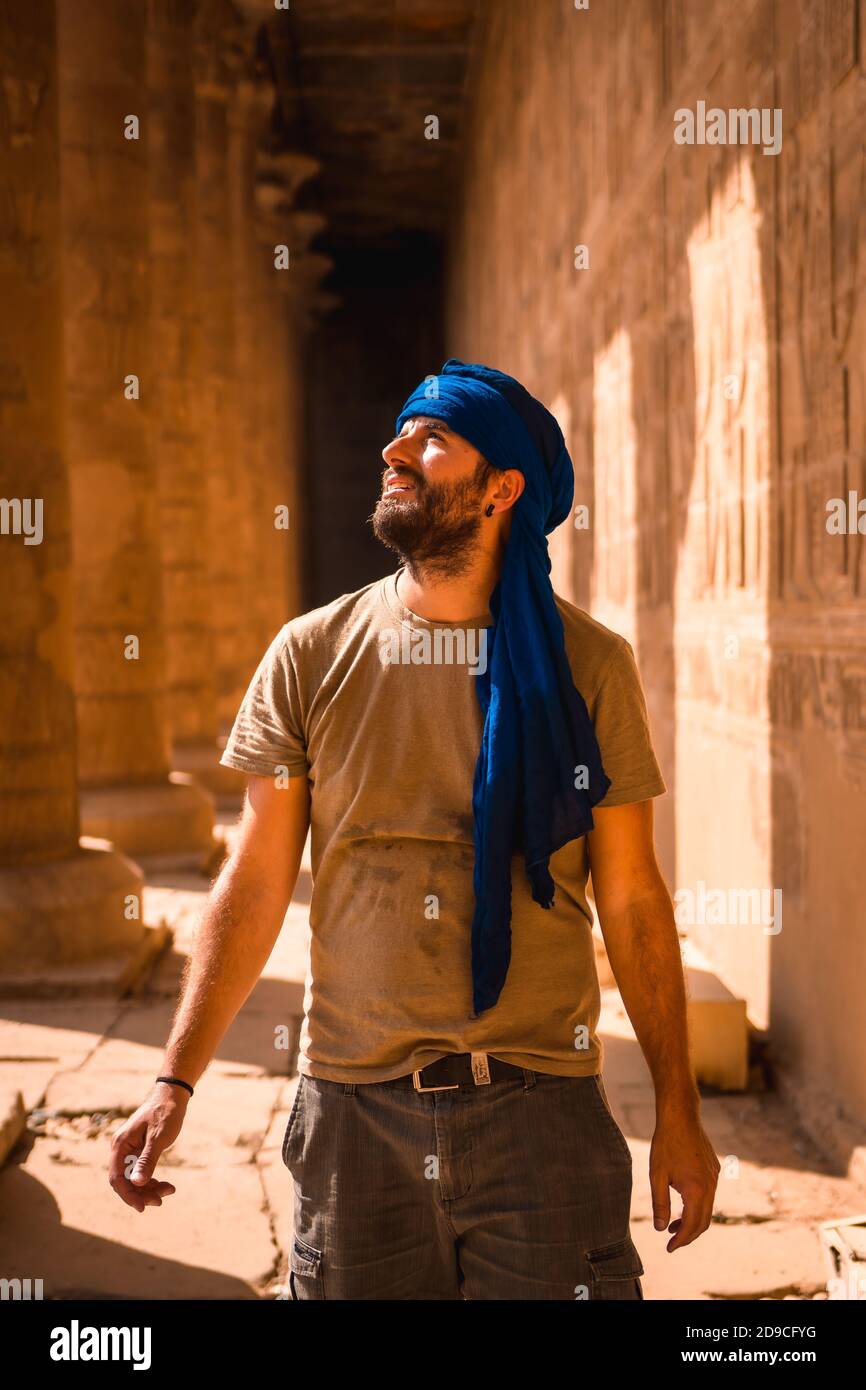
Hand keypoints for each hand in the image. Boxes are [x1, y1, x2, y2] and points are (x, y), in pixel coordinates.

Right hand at [109, 1083, 187, 1211]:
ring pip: (134, 1178)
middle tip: (161, 1200)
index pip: (117, 1178)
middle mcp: (121, 1149)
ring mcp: (129, 1150)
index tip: (142, 1207)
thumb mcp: (158, 1138)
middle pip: (125, 1181)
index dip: (128, 1195)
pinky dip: (152, 1179)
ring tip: (169, 1191)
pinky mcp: (139, 1151)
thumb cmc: (165, 1113)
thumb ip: (147, 1160)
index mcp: (120, 1145)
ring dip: (149, 1188)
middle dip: (142, 1193)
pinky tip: (166, 1184)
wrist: (172, 1095)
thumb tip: (136, 1184)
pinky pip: (141, 1171)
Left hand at [650, 1101, 719, 1251]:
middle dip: (688, 1235)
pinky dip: (697, 1205)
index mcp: (697, 1190)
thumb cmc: (666, 1144)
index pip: (692, 1226)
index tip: (669, 1248)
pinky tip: (683, 1202)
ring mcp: (714, 1177)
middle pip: (703, 1221)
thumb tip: (660, 1229)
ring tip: (673, 1224)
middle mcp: (711, 1186)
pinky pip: (709, 1194)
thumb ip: (660, 1204)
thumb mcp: (657, 1176)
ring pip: (707, 1208)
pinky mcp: (713, 1169)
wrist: (680, 1116)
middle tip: (671, 1241)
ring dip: (692, 1220)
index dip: (681, 1240)